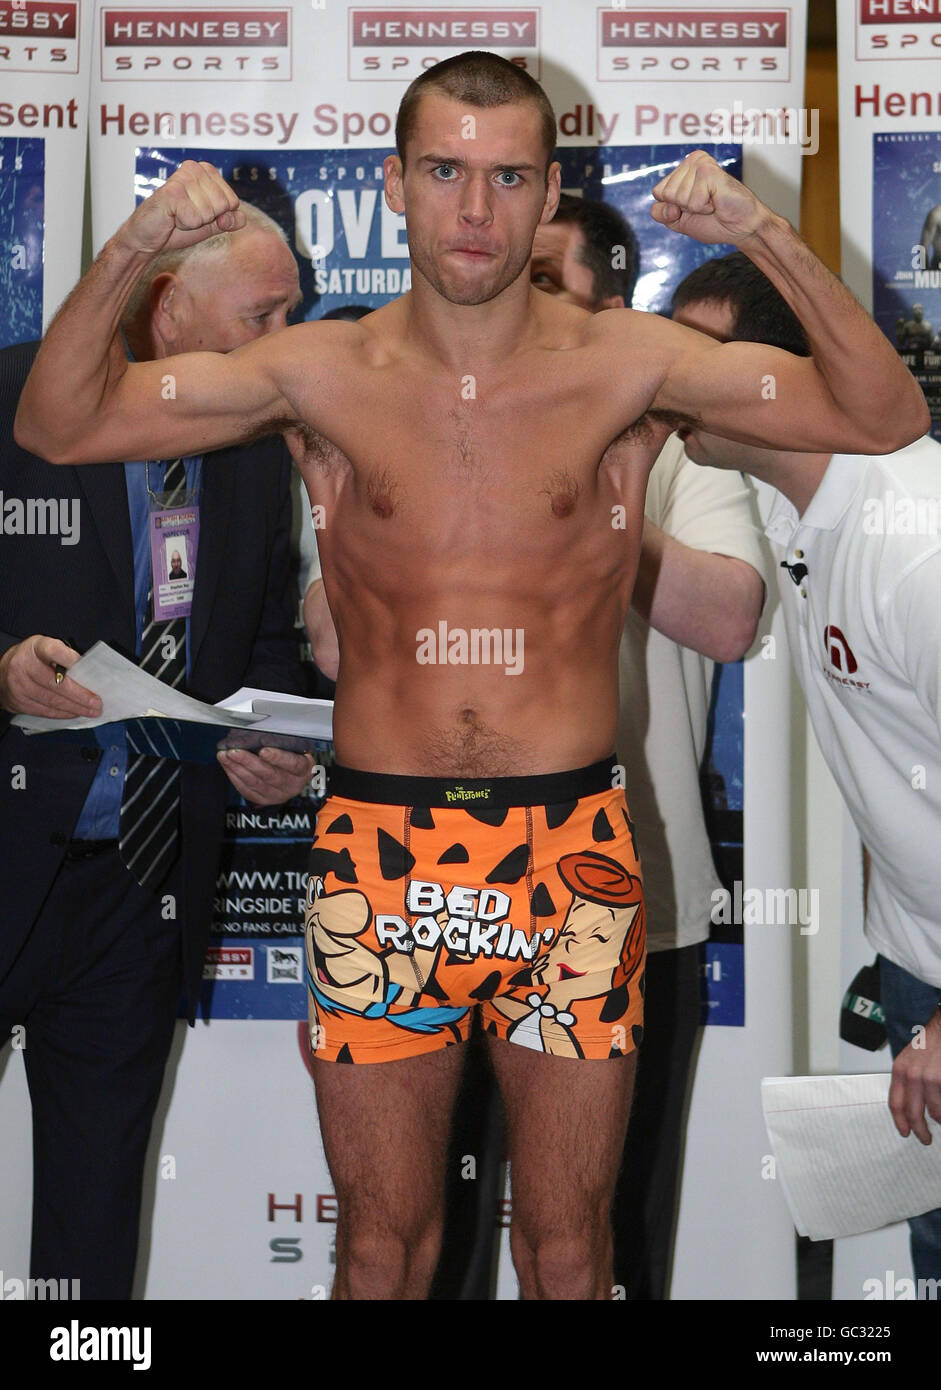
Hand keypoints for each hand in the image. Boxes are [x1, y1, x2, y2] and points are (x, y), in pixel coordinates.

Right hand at [0, 636, 100, 718]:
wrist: (3, 672)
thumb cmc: (33, 659)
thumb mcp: (46, 648)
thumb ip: (64, 656)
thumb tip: (89, 674)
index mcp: (35, 648)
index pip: (54, 651)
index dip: (70, 659)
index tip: (88, 668)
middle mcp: (24, 665)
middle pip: (56, 683)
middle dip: (80, 695)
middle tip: (97, 702)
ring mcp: (19, 685)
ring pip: (52, 701)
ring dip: (75, 708)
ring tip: (91, 711)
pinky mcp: (18, 702)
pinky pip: (44, 711)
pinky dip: (63, 713)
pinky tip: (75, 713)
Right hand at [116, 160, 243, 257]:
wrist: (148, 237)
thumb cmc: (176, 227)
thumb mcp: (209, 224)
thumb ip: (227, 220)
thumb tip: (242, 218)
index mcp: (206, 171)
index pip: (233, 201)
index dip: (218, 216)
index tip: (198, 213)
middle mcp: (194, 169)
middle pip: (224, 206)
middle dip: (207, 219)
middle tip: (186, 215)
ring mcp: (182, 178)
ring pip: (210, 213)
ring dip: (194, 222)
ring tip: (177, 216)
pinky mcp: (172, 192)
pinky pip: (195, 219)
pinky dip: (185, 225)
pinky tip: (172, 217)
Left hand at [217, 745, 315, 806]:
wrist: (290, 774)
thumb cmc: (290, 754)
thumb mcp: (293, 746)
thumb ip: (281, 740)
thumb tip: (259, 728)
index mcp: (303, 769)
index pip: (293, 764)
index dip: (278, 758)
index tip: (263, 750)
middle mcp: (292, 785)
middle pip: (270, 775)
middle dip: (249, 762)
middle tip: (235, 751)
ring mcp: (277, 794)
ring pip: (255, 783)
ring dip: (237, 768)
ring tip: (226, 756)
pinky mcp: (263, 799)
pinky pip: (246, 789)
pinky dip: (234, 776)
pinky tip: (228, 765)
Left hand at [651, 150, 770, 245]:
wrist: (741, 227)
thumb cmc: (714, 221)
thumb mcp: (678, 221)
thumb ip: (661, 212)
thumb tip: (666, 204)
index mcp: (682, 169)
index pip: (658, 192)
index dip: (672, 208)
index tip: (692, 208)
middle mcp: (690, 161)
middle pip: (666, 194)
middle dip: (683, 208)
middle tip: (705, 204)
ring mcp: (700, 164)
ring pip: (678, 197)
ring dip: (696, 208)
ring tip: (712, 202)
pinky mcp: (709, 171)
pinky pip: (692, 201)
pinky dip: (704, 208)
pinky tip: (716, 200)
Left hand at [888, 1009, 940, 1144]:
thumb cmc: (930, 1043)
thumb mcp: (911, 1060)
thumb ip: (907, 1080)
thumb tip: (910, 1105)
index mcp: (899, 1070)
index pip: (895, 1103)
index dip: (900, 1122)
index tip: (904, 1132)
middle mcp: (911, 1076)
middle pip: (912, 1113)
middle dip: (920, 1130)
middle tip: (925, 1139)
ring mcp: (928, 1078)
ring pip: (934, 1112)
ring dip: (939, 1120)